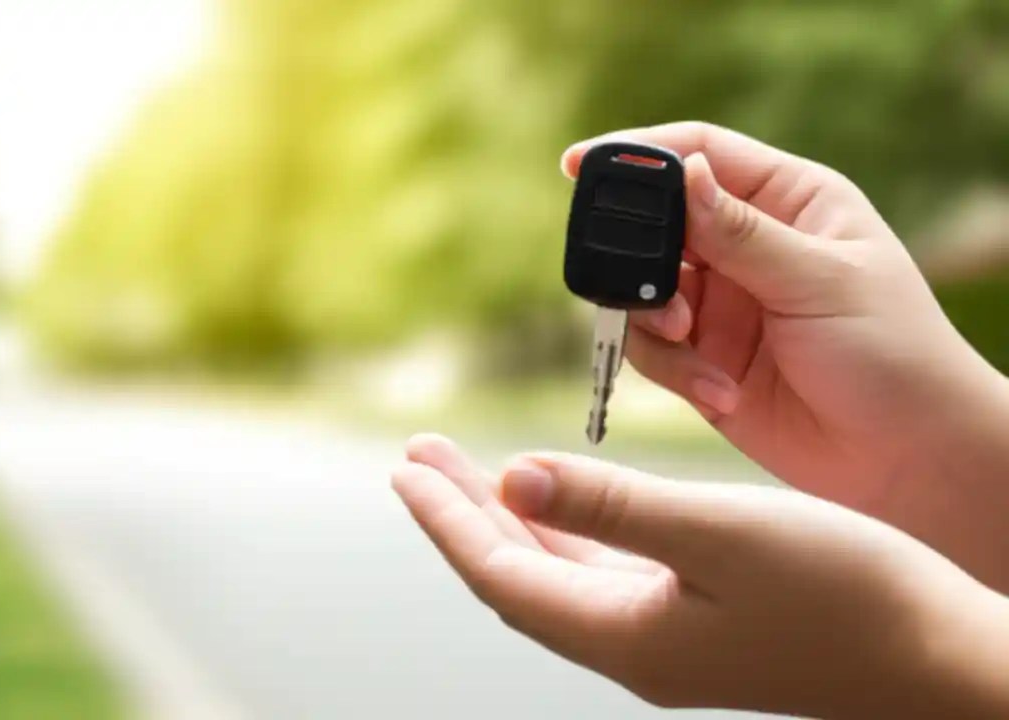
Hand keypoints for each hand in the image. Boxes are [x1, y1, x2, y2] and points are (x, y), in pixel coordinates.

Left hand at [393, 435, 1008, 717]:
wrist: (945, 658)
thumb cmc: (851, 597)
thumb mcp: (722, 534)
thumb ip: (613, 506)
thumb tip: (512, 479)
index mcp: (625, 634)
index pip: (499, 573)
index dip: (445, 520)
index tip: (404, 468)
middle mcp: (632, 644)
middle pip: (514, 572)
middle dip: (462, 511)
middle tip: (418, 457)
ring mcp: (664, 637)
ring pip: (554, 570)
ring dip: (507, 516)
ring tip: (466, 467)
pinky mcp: (698, 622)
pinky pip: (600, 572)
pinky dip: (564, 529)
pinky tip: (557, 500)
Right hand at [562, 122, 1008, 586]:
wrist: (905, 458)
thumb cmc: (891, 353)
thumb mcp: (819, 280)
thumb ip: (741, 232)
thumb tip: (683, 170)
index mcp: (788, 201)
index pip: (701, 155)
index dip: (640, 153)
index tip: (580, 164)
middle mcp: (745, 245)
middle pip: (655, 223)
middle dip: (637, 256)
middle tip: (648, 288)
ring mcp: (720, 304)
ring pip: (640, 291)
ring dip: (652, 319)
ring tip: (689, 342)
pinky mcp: (701, 359)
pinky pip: (650, 350)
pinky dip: (671, 369)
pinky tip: (721, 393)